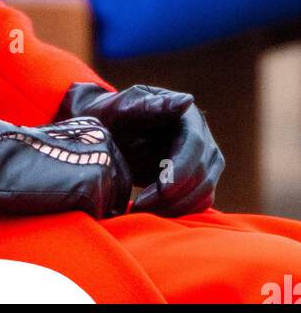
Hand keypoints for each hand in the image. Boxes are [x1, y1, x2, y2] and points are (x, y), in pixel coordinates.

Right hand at [0, 116, 132, 219]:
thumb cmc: (22, 156)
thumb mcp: (62, 145)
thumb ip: (85, 156)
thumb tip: (105, 184)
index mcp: (98, 130)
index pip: (118, 170)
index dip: (102, 188)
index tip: (79, 192)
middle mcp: (106, 143)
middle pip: (120, 187)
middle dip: (102, 200)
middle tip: (71, 200)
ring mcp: (102, 164)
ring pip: (111, 202)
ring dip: (92, 208)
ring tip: (62, 199)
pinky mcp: (92, 188)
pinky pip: (99, 215)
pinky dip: (83, 216)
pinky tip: (60, 204)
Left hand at [57, 82, 224, 216]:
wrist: (108, 135)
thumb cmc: (111, 117)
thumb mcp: (122, 108)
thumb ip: (148, 105)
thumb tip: (187, 100)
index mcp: (188, 117)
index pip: (195, 146)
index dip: (181, 170)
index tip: (162, 189)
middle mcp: (203, 140)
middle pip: (203, 173)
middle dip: (174, 195)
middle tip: (141, 206)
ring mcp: (204, 163)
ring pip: (203, 193)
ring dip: (175, 208)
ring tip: (141, 209)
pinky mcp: (198, 184)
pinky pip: (197, 204)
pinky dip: (177, 212)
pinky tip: (151, 212)